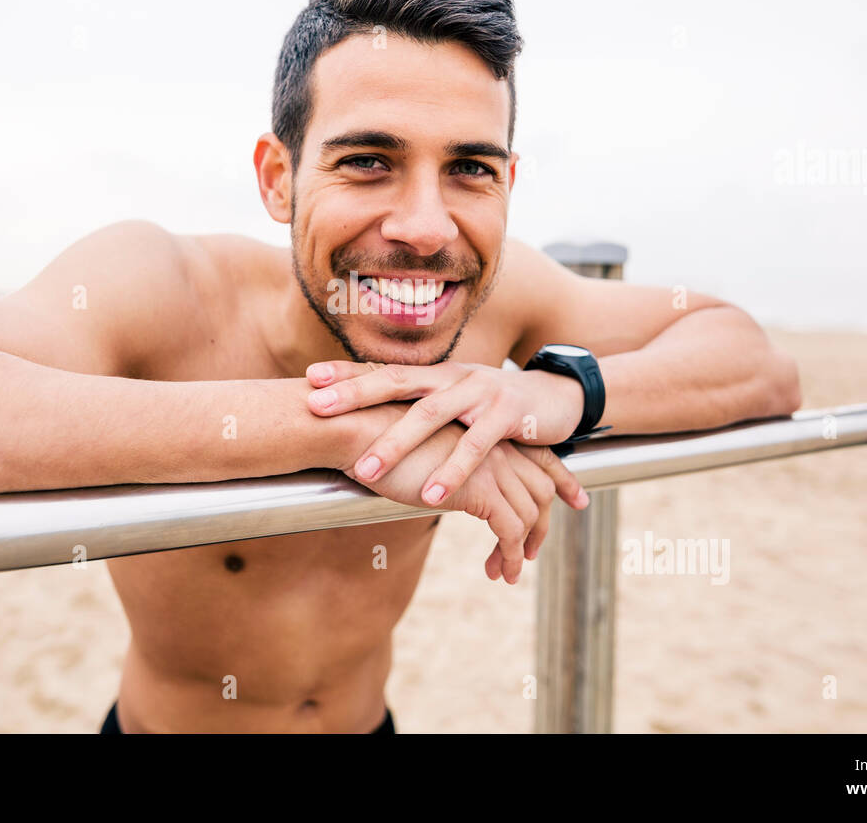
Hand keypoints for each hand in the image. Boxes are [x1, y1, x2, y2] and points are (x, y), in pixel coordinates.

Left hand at [307, 360, 589, 508]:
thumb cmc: (492, 407)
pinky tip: (432, 496)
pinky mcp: (509, 415)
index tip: (309, 379)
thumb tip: (368, 430)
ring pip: (431, 416)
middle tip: (317, 408)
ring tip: (365, 473)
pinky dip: (453, 471)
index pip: (384, 371)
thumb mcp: (454, 403)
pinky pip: (477, 446)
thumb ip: (418, 412)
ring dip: (396, 445)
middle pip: (397, 381)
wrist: (558, 396)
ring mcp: (480, 393)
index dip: (348, 374)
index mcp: (435, 376)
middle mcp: (452, 378)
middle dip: (355, 395)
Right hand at [343, 418, 587, 583]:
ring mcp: (490, 465)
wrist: (359, 430)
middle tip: (531, 553)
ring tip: (506, 572)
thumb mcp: (421, 447)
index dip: (560, 478)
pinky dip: (510, 554)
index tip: (576, 499)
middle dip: (542, 523)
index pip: (537, 455)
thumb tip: (443, 479)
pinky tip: (499, 572)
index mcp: (483, 431)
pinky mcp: (478, 489)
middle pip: (540, 486)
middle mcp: (494, 444)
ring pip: (530, 512)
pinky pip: (510, 529)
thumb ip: (443, 459)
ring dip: (523, 548)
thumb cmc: (377, 439)